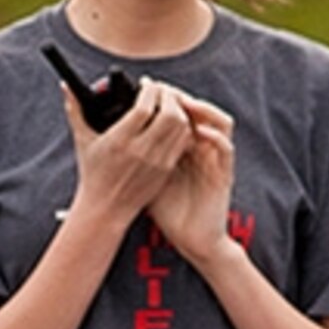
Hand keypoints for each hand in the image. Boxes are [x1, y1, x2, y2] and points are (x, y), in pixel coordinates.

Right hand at [64, 76, 197, 216]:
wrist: (107, 208)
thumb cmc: (93, 173)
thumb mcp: (83, 141)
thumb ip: (75, 110)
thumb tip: (64, 85)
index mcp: (120, 141)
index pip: (144, 108)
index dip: (149, 90)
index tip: (146, 82)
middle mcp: (141, 151)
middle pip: (169, 114)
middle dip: (168, 96)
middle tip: (161, 90)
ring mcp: (157, 162)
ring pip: (181, 127)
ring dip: (179, 110)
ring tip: (168, 103)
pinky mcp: (167, 170)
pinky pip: (183, 142)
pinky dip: (183, 127)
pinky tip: (174, 120)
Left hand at [145, 95, 238, 264]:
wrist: (192, 240)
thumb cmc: (168, 211)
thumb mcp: (145, 177)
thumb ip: (133, 154)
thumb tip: (103, 139)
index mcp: (184, 147)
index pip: (180, 112)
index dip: (167, 97)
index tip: (147, 88)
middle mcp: (202, 148)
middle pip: (200, 110)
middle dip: (182, 97)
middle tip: (164, 90)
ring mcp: (215, 159)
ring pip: (220, 122)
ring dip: (202, 109)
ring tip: (182, 103)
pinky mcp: (225, 173)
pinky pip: (225, 148)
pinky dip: (214, 135)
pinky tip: (197, 130)